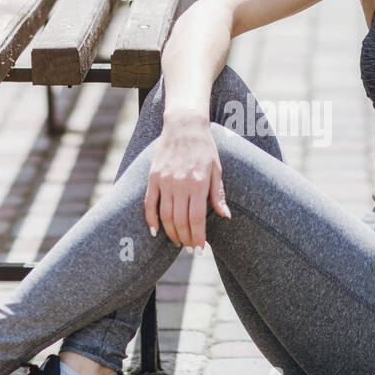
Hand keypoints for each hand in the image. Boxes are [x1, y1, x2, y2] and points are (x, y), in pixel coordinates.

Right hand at [145, 113, 230, 248]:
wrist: (184, 125)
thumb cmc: (204, 147)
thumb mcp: (217, 169)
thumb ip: (218, 194)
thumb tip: (225, 216)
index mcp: (198, 183)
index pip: (196, 218)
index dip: (198, 236)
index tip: (201, 248)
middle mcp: (180, 184)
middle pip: (180, 221)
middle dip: (186, 238)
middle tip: (190, 248)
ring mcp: (164, 181)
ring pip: (165, 216)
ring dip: (171, 233)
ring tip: (178, 241)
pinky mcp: (153, 177)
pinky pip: (149, 203)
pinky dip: (151, 220)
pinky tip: (156, 231)